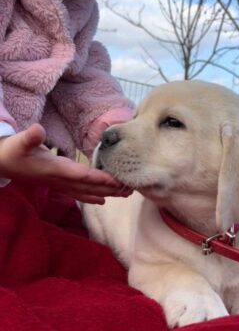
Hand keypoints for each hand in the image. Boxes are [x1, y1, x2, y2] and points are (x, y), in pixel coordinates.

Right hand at [0, 124, 131, 202]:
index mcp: (54, 170)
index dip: (99, 178)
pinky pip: (79, 193)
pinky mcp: (58, 183)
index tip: (117, 180)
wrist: (2, 164)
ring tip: (126, 193)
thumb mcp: (18, 143)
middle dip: (111, 188)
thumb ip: (29, 138)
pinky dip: (92, 196)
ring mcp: (59, 184)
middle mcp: (60, 180)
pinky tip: (103, 200)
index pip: (81, 176)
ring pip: (87, 191)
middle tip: (133, 187)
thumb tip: (37, 130)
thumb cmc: (11, 152)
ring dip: (107, 193)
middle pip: (90, 186)